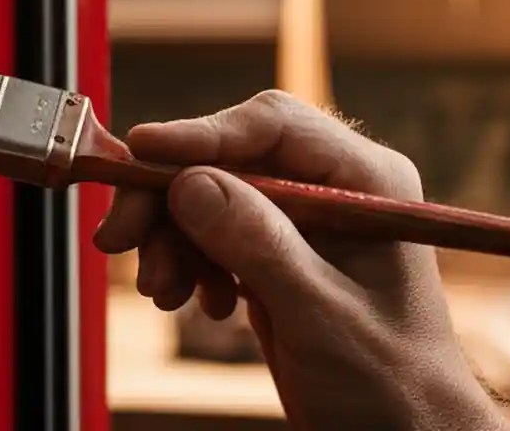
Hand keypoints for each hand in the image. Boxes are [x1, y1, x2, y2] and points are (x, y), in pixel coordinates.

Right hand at [93, 90, 509, 430]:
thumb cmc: (391, 384)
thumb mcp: (320, 314)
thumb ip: (259, 245)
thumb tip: (191, 183)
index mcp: (365, 182)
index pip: (272, 126)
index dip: (201, 134)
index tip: (140, 150)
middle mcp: (331, 187)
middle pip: (227, 157)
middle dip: (167, 196)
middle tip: (119, 238)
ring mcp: (300, 218)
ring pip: (208, 193)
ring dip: (171, 237)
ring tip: (163, 291)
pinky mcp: (274, 250)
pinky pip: (210, 231)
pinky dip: (187, 261)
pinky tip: (198, 301)